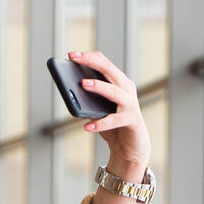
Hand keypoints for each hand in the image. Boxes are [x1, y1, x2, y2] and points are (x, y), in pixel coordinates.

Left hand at [69, 49, 150, 169]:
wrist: (130, 149)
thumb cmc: (112, 127)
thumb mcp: (97, 111)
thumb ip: (87, 101)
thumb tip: (70, 91)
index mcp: (119, 83)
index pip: (105, 63)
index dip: (89, 57)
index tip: (71, 55)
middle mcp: (127, 90)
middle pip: (109, 71)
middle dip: (91, 62)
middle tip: (74, 58)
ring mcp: (131, 104)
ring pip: (114, 92)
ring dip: (98, 86)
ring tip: (82, 84)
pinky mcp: (132, 121)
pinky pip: (115, 120)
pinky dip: (100, 124)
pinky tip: (87, 127)